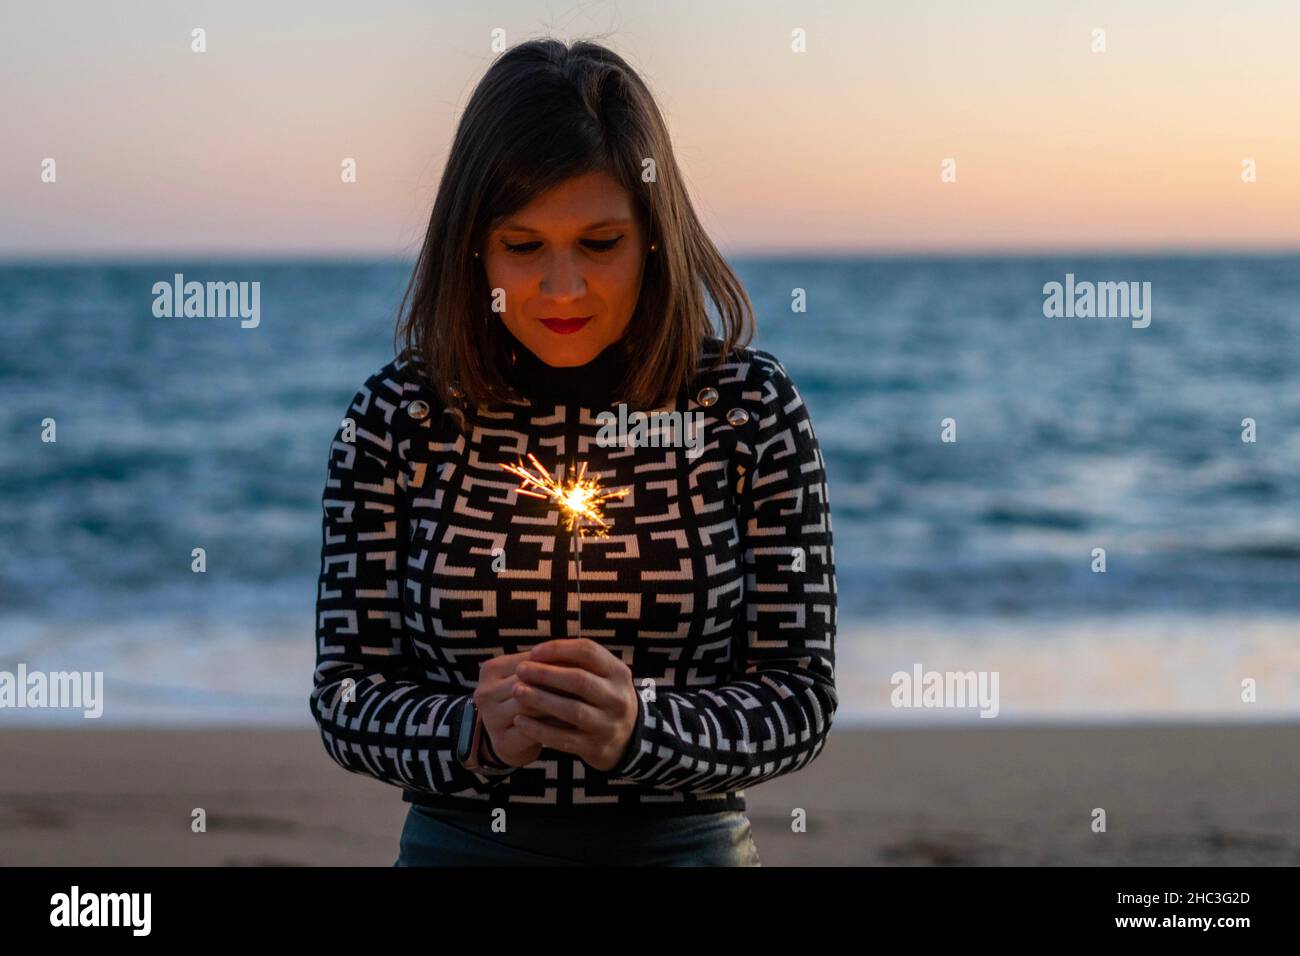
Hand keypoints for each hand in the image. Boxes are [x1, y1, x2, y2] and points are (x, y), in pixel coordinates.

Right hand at [474, 651, 577, 768]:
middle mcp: (485, 693)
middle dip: (560, 682)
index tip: (584, 664)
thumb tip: (579, 658)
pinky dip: (554, 726)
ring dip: (559, 703)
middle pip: (529, 682)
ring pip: (531, 706)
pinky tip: (574, 723)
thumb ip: (547, 666)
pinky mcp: (502, 741)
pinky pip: (533, 731)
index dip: (558, 661)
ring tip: (585, 701)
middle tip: (590, 682)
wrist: (509, 739)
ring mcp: (491, 718)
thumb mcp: (530, 679)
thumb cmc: (526, 701)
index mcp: (491, 670)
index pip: (530, 660)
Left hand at [509, 638, 638, 771]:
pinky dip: (539, 729)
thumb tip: (536, 654)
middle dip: (546, 674)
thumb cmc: (603, 698)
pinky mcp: (596, 748)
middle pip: (580, 680)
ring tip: (517, 691)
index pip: (588, 652)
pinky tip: (520, 721)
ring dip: (541, 699)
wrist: (627, 739)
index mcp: (618, 673)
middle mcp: (617, 698)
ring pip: (572, 710)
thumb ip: (578, 664)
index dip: (559, 649)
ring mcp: (608, 725)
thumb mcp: (603, 676)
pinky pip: (563, 738)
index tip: (533, 652)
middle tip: (521, 670)